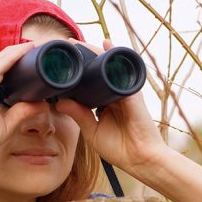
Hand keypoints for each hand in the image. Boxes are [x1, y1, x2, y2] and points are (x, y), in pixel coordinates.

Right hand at [0, 40, 48, 162]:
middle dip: (29, 51)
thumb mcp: (5, 125)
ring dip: (26, 48)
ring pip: (7, 56)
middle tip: (50, 48)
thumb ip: (22, 113)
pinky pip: (3, 62)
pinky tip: (31, 48)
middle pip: (9, 58)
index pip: (9, 67)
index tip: (45, 59)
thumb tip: (42, 104)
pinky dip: (18, 53)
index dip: (25, 61)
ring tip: (46, 45)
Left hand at [55, 39, 167, 174]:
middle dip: (84, 56)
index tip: (61, 64)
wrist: (142, 159)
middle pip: (97, 70)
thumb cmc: (120, 148)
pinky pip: (122, 69)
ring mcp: (124, 90)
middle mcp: (115, 93)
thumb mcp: (92, 131)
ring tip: (78, 42)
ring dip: (95, 52)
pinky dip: (113, 56)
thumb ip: (78, 115)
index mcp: (105, 103)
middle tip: (66, 44)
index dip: (77, 73)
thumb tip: (59, 101)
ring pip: (108, 65)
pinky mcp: (132, 91)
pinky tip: (105, 44)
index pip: (89, 83)